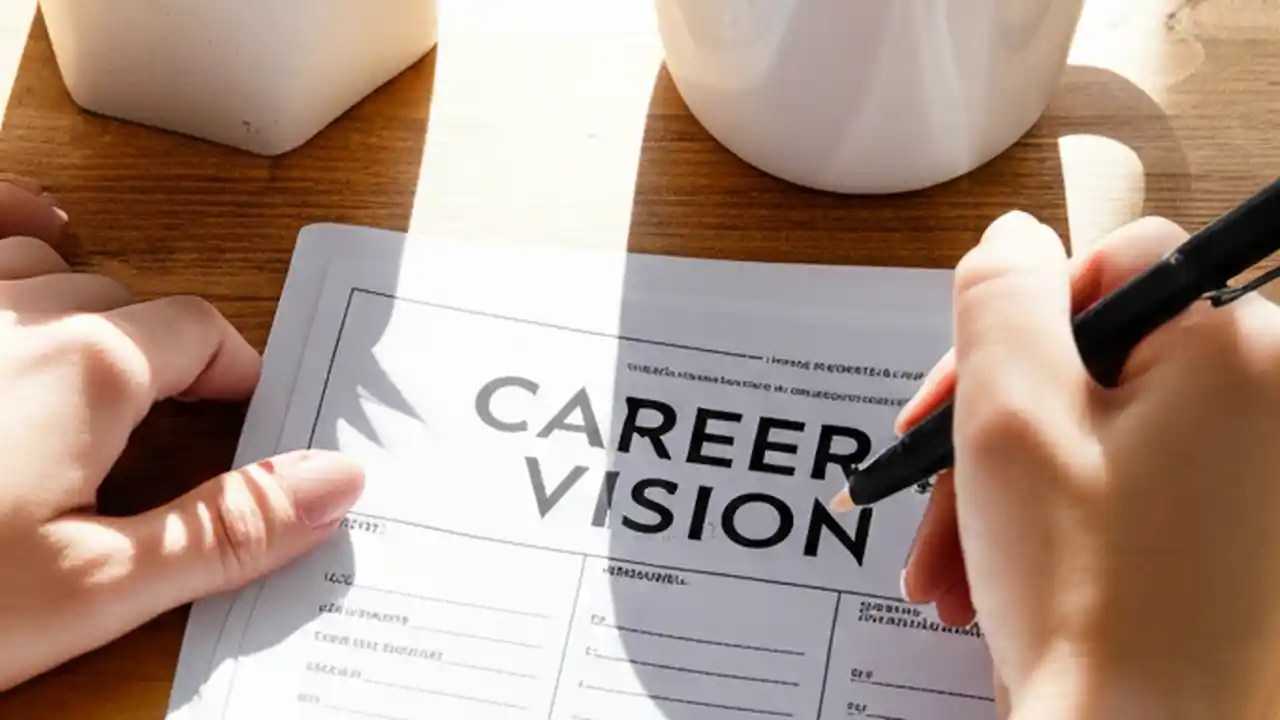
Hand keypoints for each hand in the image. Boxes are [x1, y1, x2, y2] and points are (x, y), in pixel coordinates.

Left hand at [0, 180, 363, 689]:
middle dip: (171, 355)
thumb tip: (338, 484)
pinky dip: (9, 224)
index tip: (256, 413)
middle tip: (181, 421)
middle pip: (132, 303)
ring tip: (114, 350)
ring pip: (50, 265)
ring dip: (97, 300)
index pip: (203, 335)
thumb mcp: (94, 589)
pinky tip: (33, 232)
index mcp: (86, 370)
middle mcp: (15, 312)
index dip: (243, 374)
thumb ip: (227, 528)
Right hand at [901, 212, 1279, 718]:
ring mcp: (1250, 473)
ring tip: (947, 567)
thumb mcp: (1011, 414)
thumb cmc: (1091, 598)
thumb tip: (1012, 235)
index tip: (947, 407)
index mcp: (1236, 350)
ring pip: (1091, 431)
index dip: (1007, 328)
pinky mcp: (1228, 530)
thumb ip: (1002, 295)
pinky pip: (1118, 486)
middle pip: (1090, 358)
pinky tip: (990, 580)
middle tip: (927, 490)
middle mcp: (1264, 402)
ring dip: (1000, 488)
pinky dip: (1045, 522)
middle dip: (988, 427)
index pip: (1106, 266)